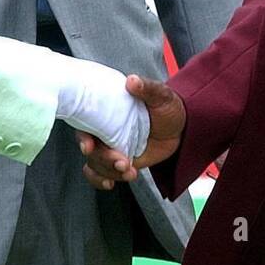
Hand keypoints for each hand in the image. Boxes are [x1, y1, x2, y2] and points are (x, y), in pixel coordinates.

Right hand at [77, 74, 186, 189]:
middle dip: (103, 159)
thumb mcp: (159, 94)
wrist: (181, 127)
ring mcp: (111, 147)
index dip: (83, 136)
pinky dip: (102, 180)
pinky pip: (102, 173)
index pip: (85, 124)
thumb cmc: (166, 106)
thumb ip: (146, 88)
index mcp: (107, 111)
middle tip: (123, 162)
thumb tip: (132, 81)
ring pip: (96, 164)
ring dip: (108, 171)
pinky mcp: (120, 162)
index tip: (89, 146)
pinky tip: (111, 183)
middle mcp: (104, 130)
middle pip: (90, 149)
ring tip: (130, 172)